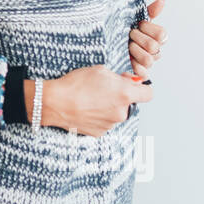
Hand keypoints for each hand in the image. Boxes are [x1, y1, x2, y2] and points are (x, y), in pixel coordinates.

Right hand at [34, 66, 150, 136]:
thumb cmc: (75, 84)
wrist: (55, 102)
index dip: (142, 89)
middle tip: (103, 90)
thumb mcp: (100, 70)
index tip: (135, 87)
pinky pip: (105, 123)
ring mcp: (111, 124)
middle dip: (120, 98)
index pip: (148, 94)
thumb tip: (130, 82)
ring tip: (90, 99)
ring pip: (116, 114)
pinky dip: (98, 117)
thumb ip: (120, 77)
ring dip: (108, 107)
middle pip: (129, 104)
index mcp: (125, 94)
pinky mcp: (100, 132)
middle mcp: (121, 112)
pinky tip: (86, 109)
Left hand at [129, 0, 166, 76]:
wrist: (107, 43)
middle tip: (129, 35)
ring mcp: (147, 63)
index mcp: (156, 37)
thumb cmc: (123, 31)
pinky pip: (143, 73)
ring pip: (149, 60)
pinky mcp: (140, 74)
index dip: (148, 29)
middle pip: (154, 46)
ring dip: (135, 51)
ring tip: (126, 47)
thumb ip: (149, 11)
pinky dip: (134, 66)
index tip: (137, 25)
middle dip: (138, 39)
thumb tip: (162, 1)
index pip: (162, 34)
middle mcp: (155, 51)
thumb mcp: (133, 19)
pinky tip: (127, 59)